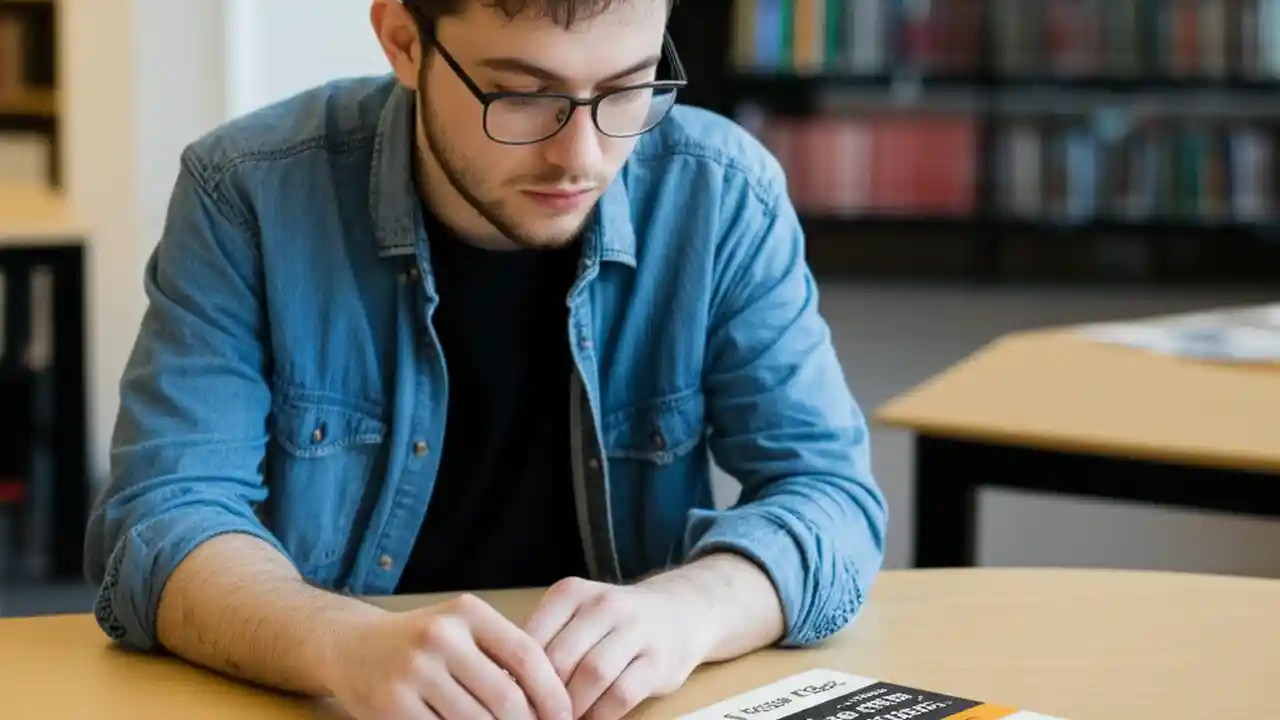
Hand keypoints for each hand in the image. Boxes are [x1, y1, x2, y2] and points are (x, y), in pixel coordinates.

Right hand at [319, 593, 571, 719]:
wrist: (349, 644)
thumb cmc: (421, 642)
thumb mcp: (462, 629)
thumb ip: (503, 655)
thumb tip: (554, 703)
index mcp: (467, 612)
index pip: (527, 657)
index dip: (553, 695)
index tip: (566, 718)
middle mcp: (440, 636)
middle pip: (506, 699)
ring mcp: (413, 671)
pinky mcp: (392, 705)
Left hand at [522, 577, 712, 719]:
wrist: (680, 611)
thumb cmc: (612, 623)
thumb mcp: (575, 616)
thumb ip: (543, 641)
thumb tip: (503, 683)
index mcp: (571, 593)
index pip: (531, 639)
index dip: (517, 677)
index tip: (510, 701)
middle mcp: (604, 604)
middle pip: (560, 658)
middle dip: (543, 697)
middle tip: (533, 716)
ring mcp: (636, 630)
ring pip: (592, 674)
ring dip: (572, 708)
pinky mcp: (659, 660)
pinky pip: (622, 694)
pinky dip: (601, 716)